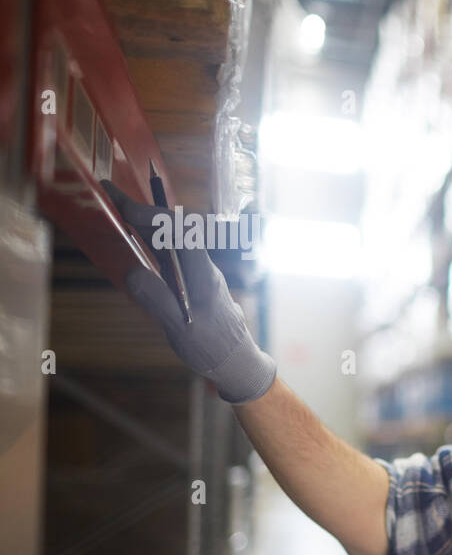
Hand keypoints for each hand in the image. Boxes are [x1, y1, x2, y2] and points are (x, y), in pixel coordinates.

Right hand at [101, 179, 275, 403]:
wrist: (237, 361)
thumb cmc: (212, 348)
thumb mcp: (181, 330)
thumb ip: (158, 301)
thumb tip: (134, 272)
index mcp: (204, 276)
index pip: (182, 234)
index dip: (154, 216)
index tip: (124, 207)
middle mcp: (205, 268)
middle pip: (176, 229)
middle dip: (144, 209)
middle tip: (110, 193)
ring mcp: (202, 272)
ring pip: (175, 239)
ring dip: (147, 221)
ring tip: (116, 209)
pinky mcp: (196, 280)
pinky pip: (174, 252)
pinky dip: (154, 239)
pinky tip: (137, 237)